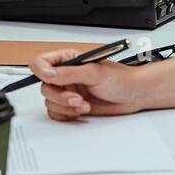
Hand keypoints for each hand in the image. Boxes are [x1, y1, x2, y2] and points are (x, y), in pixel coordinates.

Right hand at [29, 49, 146, 120]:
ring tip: (84, 104)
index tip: (50, 79)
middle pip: (44, 86)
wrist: (134, 95)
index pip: (41, 62)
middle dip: (60, 96)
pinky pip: (56, 113)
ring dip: (66, 107)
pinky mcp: (72, 106)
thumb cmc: (120, 79)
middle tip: (77, 98)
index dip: (40, 70)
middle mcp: (66, 76)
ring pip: (50, 101)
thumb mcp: (94, 72)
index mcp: (68, 60)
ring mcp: (68, 91)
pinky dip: (67, 115)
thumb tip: (47, 73)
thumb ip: (69, 73)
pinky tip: (82, 110)